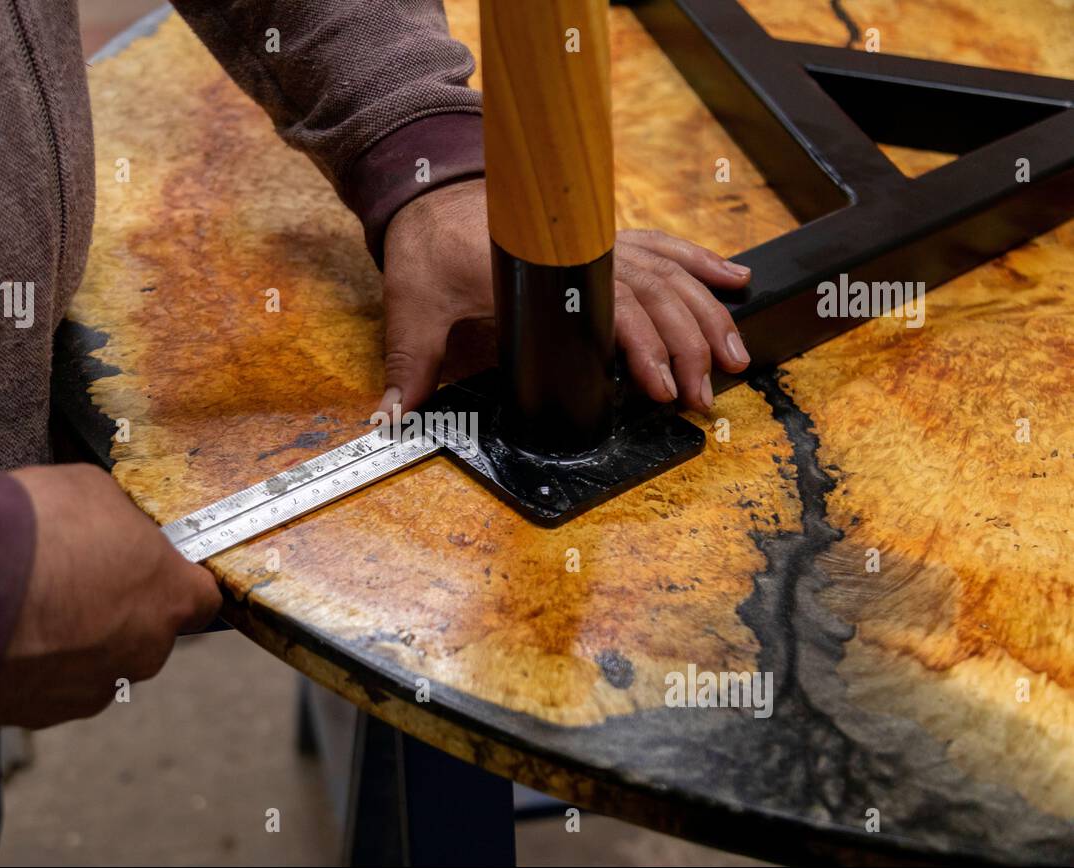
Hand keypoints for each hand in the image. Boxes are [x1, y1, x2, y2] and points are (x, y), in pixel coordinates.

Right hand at [0, 464, 220, 728]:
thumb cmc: (31, 531)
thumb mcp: (92, 491)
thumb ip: (119, 521)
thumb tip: (115, 528)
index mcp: (169, 598)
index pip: (201, 597)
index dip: (174, 578)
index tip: (150, 565)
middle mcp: (143, 654)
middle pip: (143, 631)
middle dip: (114, 607)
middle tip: (71, 575)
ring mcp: (91, 690)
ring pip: (93, 662)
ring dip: (70, 638)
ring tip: (25, 602)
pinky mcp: (39, 715)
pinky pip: (45, 684)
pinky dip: (29, 663)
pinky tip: (1, 632)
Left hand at [378, 177, 751, 413]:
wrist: (431, 188)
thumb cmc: (428, 246)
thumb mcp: (414, 305)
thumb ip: (409, 364)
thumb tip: (392, 418)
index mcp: (542, 274)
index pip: (611, 311)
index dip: (644, 351)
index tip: (665, 389)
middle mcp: (582, 253)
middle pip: (655, 299)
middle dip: (689, 351)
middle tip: (705, 396)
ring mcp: (600, 241)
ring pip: (671, 277)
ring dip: (708, 318)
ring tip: (736, 359)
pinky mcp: (607, 236)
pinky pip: (667, 249)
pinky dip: (702, 265)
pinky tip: (735, 283)